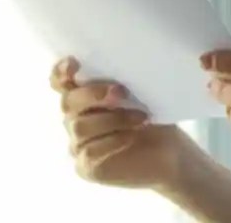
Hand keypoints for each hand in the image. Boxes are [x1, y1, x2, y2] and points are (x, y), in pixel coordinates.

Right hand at [51, 57, 193, 189]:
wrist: (170, 154)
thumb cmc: (152, 118)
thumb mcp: (140, 94)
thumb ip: (121, 82)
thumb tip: (121, 65)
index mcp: (83, 96)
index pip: (59, 82)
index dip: (61, 72)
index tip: (75, 63)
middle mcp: (75, 118)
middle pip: (68, 102)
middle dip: (93, 94)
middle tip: (122, 92)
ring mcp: (78, 143)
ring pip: (79, 127)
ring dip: (112, 119)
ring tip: (140, 118)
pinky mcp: (86, 167)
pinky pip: (90, 152)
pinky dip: (112, 141)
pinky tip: (131, 136)